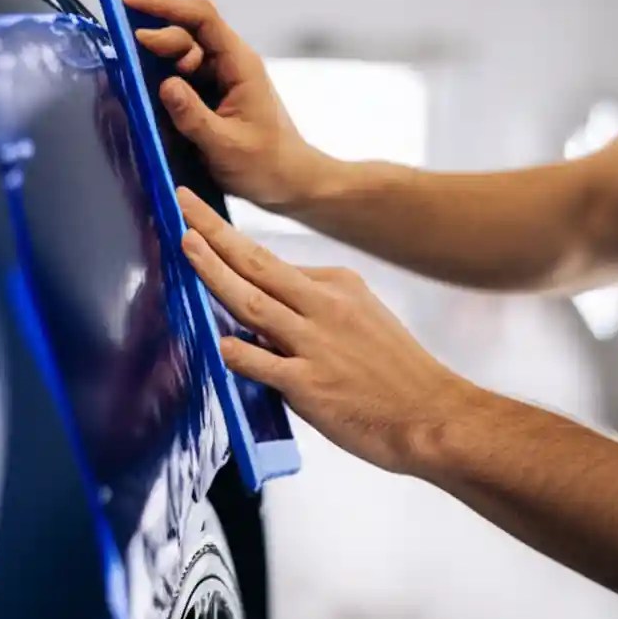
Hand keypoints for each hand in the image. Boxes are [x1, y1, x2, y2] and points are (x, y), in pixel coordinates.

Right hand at [121, 0, 341, 209]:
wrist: (290, 182)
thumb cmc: (267, 165)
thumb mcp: (226, 145)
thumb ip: (193, 116)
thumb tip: (166, 85)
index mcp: (240, 64)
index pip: (202, 18)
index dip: (164, 6)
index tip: (128, 3)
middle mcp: (231, 63)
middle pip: (188, 30)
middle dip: (157, 35)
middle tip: (127, 51)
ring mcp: (222, 77)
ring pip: (184, 52)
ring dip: (159, 60)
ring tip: (140, 77)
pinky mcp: (213, 94)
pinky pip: (184, 75)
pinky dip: (165, 78)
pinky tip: (151, 91)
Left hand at [175, 187, 479, 474]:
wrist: (435, 417)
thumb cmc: (398, 373)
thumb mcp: (364, 319)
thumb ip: (315, 309)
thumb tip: (265, 309)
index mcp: (339, 285)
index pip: (271, 263)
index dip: (229, 242)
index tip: (200, 220)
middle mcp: (325, 306)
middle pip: (257, 263)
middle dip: (215, 230)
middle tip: (182, 202)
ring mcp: (316, 344)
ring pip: (252, 301)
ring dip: (214, 271)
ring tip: (186, 245)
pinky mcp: (311, 385)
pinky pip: (264, 364)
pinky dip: (239, 353)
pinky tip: (218, 343)